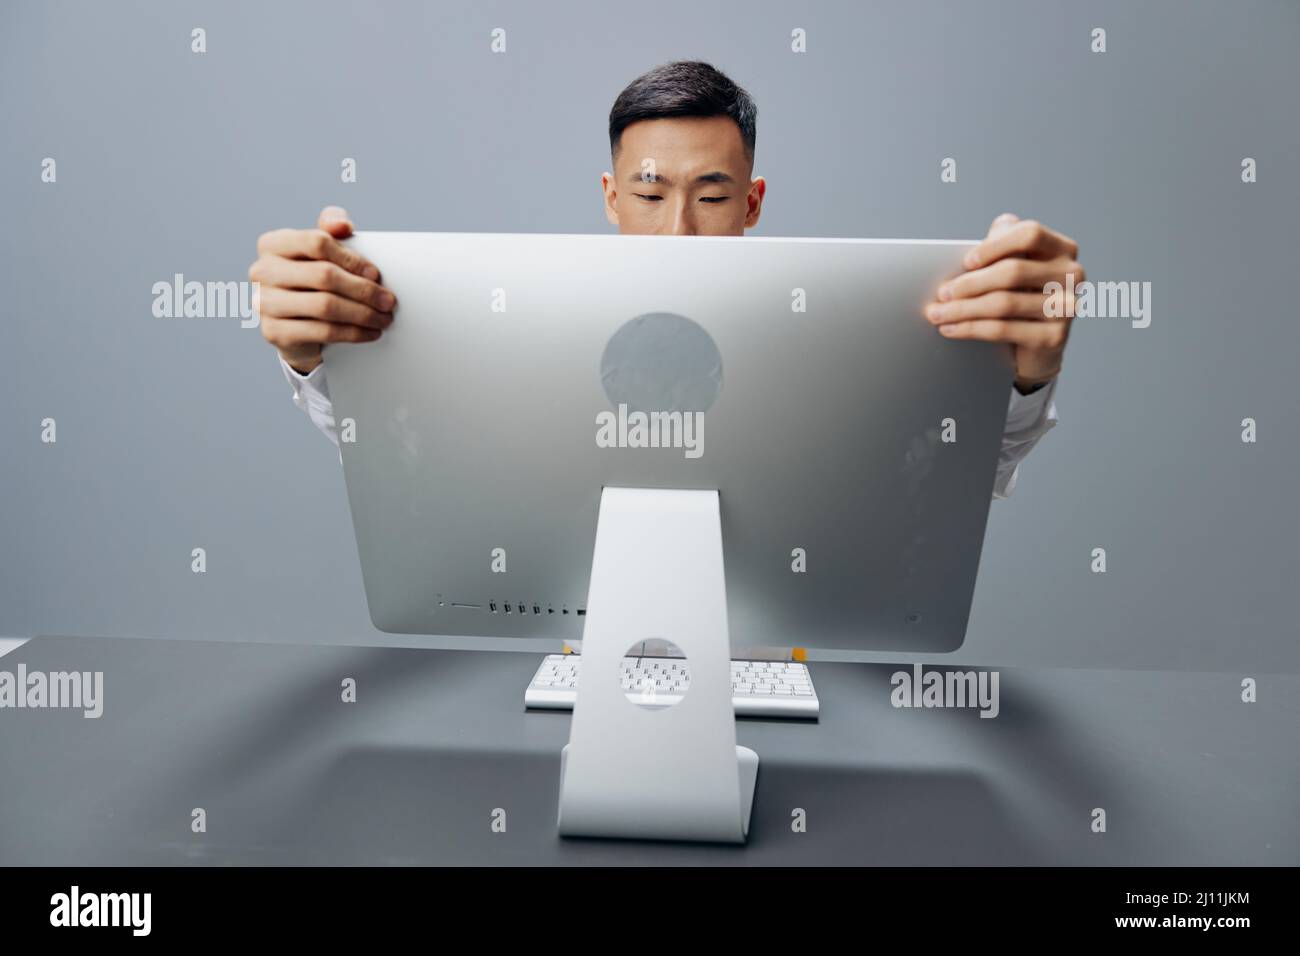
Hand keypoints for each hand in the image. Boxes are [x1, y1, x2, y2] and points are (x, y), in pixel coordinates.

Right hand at [249, 206, 395, 374]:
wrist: (294, 322)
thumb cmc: (313, 278)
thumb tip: (342, 225)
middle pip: (324, 276)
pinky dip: (353, 333)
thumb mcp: (323, 250)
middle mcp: (262, 271)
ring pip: (325, 306)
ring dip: (363, 314)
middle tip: (388, 301)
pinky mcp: (274, 332)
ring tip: (384, 317)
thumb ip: (333, 228)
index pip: (317, 242)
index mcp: (272, 244)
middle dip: (363, 290)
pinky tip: (369, 332)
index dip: (351, 259)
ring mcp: (264, 303)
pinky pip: (323, 332)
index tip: (376, 274)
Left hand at [924, 213, 1081, 390]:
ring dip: (963, 309)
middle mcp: (1071, 274)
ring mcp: (1067, 307)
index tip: (966, 261)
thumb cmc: (1019, 297)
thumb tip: (965, 254)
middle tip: (941, 293)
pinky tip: (950, 329)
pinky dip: (970, 329)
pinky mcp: (1054, 337)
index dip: (995, 246)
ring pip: (1004, 303)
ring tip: (937, 313)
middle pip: (1013, 271)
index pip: (1029, 234)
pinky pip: (1003, 330)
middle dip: (970, 283)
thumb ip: (999, 246)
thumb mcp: (1011, 267)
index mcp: (1062, 248)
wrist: (1036, 345)